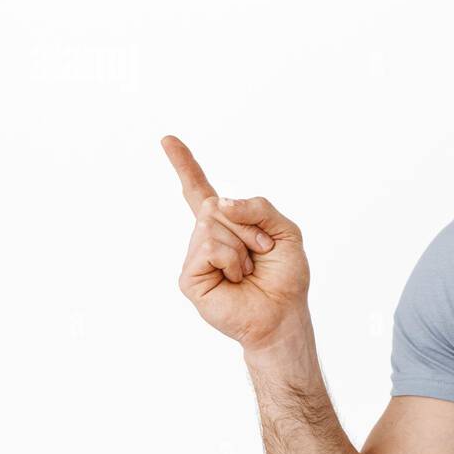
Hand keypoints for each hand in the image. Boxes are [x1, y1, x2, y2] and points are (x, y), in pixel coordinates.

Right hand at [162, 135, 311, 357]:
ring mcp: (195, 257)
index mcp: (228, 224)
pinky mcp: (189, 277)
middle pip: (216, 206)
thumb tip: (220, 203)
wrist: (283, 314)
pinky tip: (236, 279)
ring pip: (211, 225)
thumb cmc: (285, 276)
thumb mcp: (285, 230)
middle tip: (262, 252)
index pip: (200, 190)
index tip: (168, 139)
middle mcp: (206, 237)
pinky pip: (208, 248)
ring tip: (249, 268)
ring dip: (243, 245)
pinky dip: (232, 260)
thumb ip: (258, 207)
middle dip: (249, 226)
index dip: (185, 165)